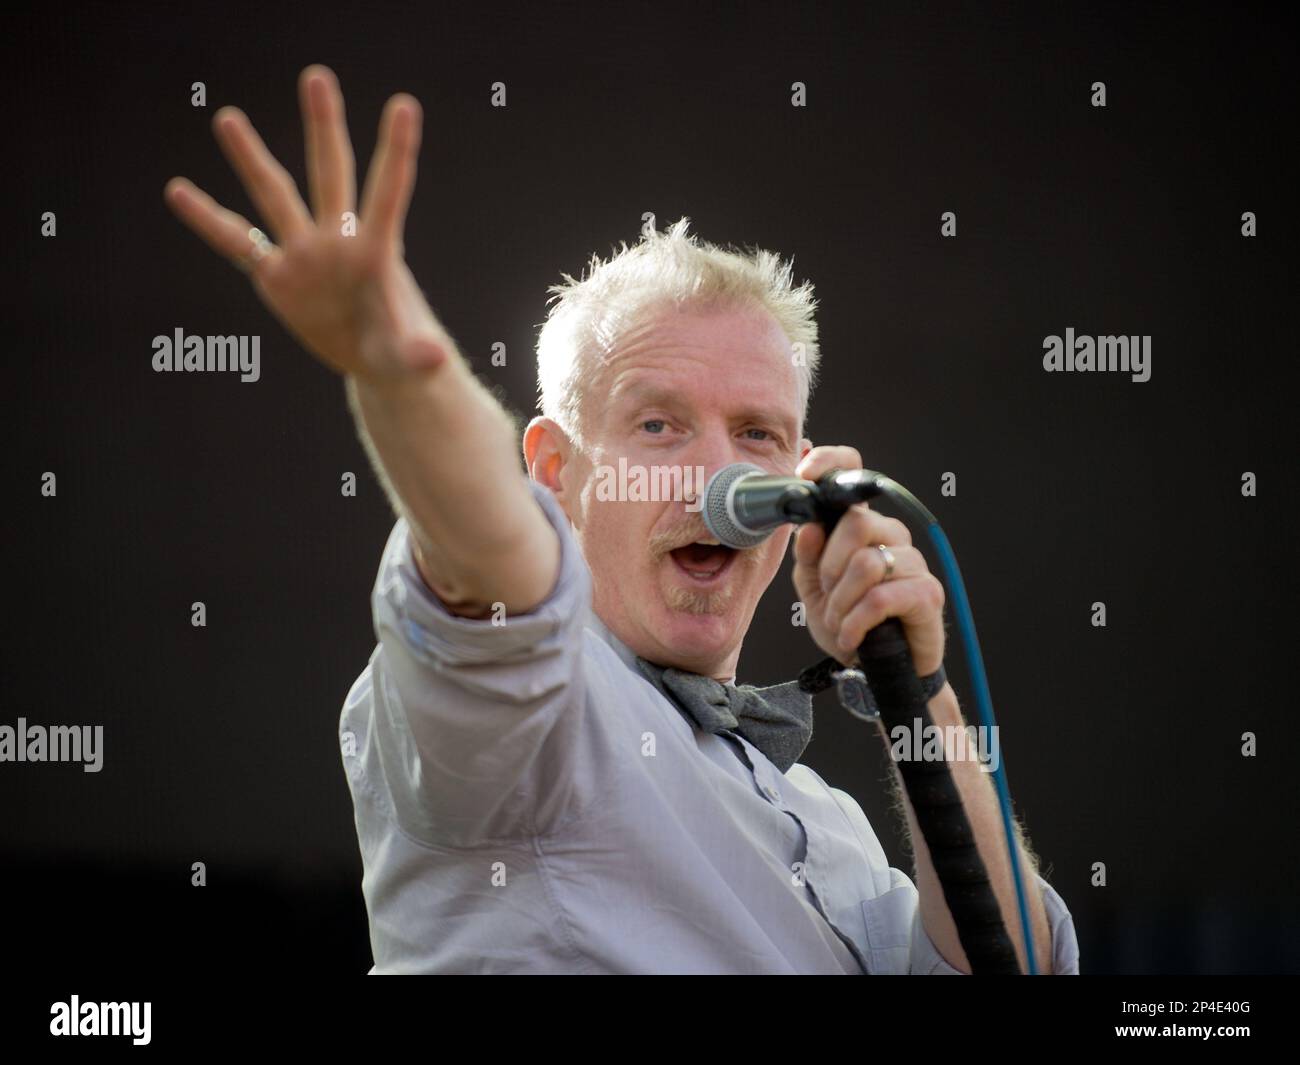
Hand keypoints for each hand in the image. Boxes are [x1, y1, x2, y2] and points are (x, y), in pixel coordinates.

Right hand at [163, 65, 450, 380]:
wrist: (377, 359)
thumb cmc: (402, 352)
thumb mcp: (411, 358)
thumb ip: (419, 354)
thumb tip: (434, 358)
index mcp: (377, 252)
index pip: (387, 193)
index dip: (396, 151)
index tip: (405, 104)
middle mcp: (338, 241)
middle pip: (330, 174)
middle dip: (324, 128)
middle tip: (317, 77)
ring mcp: (304, 254)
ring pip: (275, 196)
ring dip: (251, 159)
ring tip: (228, 117)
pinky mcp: (276, 276)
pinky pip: (235, 243)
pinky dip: (207, 220)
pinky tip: (178, 191)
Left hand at [791, 446, 945, 675]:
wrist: (875, 670)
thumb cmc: (848, 622)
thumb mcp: (813, 589)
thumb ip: (807, 556)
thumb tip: (807, 527)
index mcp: (863, 526)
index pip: (855, 474)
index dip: (831, 463)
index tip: (805, 473)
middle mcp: (892, 535)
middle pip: (856, 524)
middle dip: (829, 567)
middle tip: (827, 594)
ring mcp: (913, 562)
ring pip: (866, 564)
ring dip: (840, 602)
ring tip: (839, 621)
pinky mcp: (927, 593)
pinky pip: (879, 599)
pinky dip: (854, 622)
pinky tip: (852, 637)